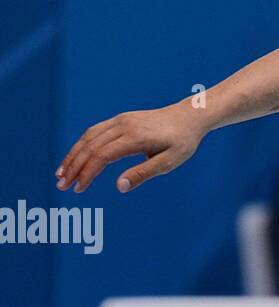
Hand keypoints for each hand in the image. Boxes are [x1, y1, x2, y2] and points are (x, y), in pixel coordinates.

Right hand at [56, 102, 205, 193]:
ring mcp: (121, 120)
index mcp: (135, 137)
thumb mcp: (169, 161)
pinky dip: (81, 144)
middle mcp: (124, 125)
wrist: (190, 116)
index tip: (78, 189)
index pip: (102, 156)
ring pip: (88, 137)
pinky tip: (76, 157)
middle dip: (74, 167)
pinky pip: (95, 131)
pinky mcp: (121, 119)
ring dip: (73, 155)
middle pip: (90, 146)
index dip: (87, 173)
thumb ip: (144, 173)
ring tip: (61, 174)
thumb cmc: (182, 142)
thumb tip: (118, 187)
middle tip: (62, 186)